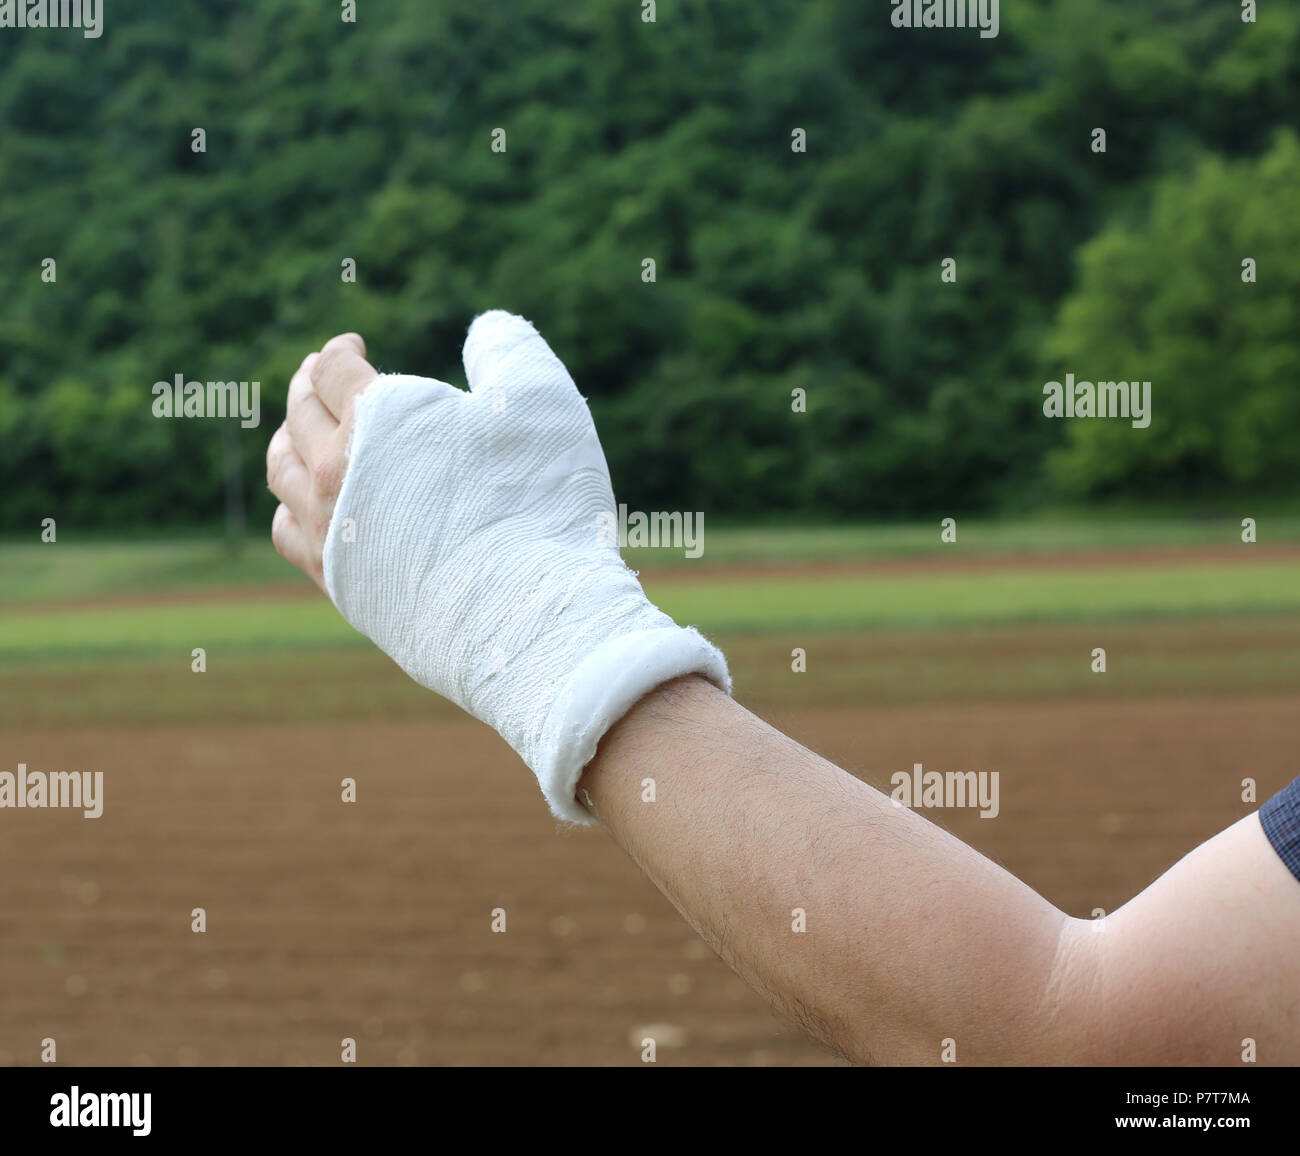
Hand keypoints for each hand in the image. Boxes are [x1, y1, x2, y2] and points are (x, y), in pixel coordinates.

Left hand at [266, 311, 727, 822]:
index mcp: (375, 416)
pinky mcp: (338, 582)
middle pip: (298, 414)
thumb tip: (486, 328)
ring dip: (288, 440)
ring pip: (281, 471)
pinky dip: (291, 504)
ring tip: (302, 433)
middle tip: (319, 377)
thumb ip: (510, 348)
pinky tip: (308, 506)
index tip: (353, 346)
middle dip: (308, 386)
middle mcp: (333, 469)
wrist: (527, 614)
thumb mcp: (542, 401)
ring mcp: (328, 530)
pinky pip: (288, 530)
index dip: (342, 350)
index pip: (335, 369)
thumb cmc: (538, 501)